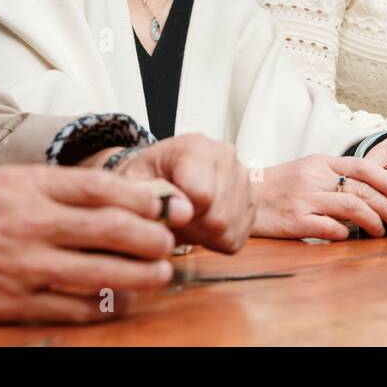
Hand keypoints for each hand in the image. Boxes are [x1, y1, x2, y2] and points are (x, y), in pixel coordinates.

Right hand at [0, 164, 177, 323]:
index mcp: (28, 187)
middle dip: (151, 236)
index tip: (166, 202)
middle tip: (172, 239)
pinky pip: (71, 308)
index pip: (100, 188)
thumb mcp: (3, 181)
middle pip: (109, 229)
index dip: (142, 196)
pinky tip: (120, 302)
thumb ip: (53, 185)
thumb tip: (108, 191)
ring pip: (98, 272)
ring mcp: (23, 266)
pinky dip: (102, 306)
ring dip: (138, 275)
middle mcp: (29, 225)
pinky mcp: (14, 303)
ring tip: (160, 273)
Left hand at [115, 134, 254, 253]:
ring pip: (227, 230)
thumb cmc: (150, 174)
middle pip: (216, 217)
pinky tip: (201, 222)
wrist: (167, 170)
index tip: (168, 207)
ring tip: (186, 217)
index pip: (202, 193)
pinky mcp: (253, 202)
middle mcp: (226, 157)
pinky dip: (214, 240)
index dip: (180, 212)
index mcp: (196, 147)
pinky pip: (235, 238)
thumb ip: (147, 192)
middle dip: (190, 227)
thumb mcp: (134, 179)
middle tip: (174, 217)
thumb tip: (177, 210)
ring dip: (201, 235)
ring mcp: (244, 179)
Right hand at [253, 155, 386, 239]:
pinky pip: (329, 228)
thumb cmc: (278, 186)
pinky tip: (350, 237)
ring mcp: (304, 199)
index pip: (363, 166)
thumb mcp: (307, 170)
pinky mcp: (295, 220)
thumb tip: (369, 191)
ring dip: (373, 221)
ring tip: (382, 231)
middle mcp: (314, 178)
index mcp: (320, 162)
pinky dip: (345, 233)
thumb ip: (334, 176)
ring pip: (351, 207)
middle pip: (362, 190)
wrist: (244, 196)